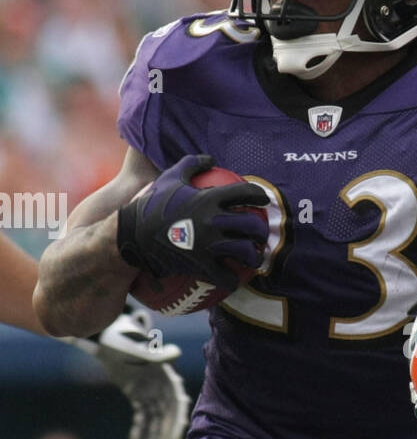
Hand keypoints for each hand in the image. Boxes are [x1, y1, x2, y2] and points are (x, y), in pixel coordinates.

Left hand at [73, 308, 190, 438]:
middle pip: (166, 413)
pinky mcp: (138, 394)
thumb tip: (176, 352)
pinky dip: (140, 427)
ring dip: (152, 432)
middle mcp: (161, 385)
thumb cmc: (121, 340)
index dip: (176, 419)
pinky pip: (142, 414)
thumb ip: (156, 353)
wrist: (104, 336)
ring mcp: (150, 390)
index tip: (173, 435)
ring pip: (155, 416)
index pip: (176, 401)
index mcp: (165, 375)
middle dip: (164, 431)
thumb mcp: (138, 347)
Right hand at [116, 154, 268, 289]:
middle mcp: (213, 221)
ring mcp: (208, 244)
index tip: (264, 201)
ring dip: (253, 257)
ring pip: (245, 252)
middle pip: (251, 225)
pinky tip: (233, 280)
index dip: (259, 196)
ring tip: (252, 258)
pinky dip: (232, 281)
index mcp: (209, 198)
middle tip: (259, 235)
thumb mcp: (169, 178)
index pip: (245, 193)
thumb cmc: (150, 205)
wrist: (131, 235)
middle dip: (261, 231)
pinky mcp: (201, 265)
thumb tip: (211, 158)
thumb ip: (191, 164)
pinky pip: (226, 277)